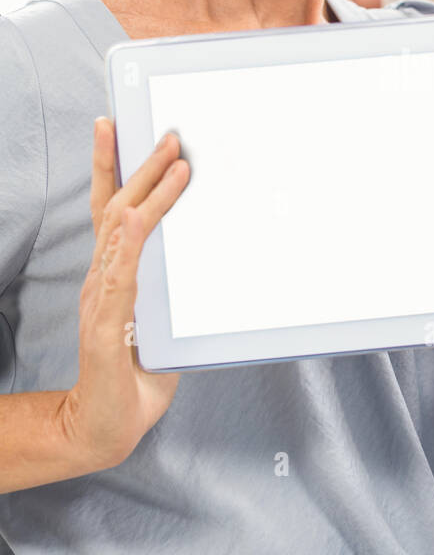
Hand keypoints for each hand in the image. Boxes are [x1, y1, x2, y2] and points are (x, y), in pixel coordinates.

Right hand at [61, 120, 189, 469]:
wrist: (103, 427)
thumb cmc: (133, 375)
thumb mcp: (162, 323)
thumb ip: (175, 293)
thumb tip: (210, 261)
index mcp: (113, 273)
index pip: (110, 209)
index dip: (111, 167)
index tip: (117, 127)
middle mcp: (103, 278)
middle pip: (116, 207)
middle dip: (140, 165)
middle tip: (166, 132)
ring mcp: (102, 299)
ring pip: (122, 232)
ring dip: (149, 193)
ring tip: (173, 162)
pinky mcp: (107, 326)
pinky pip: (119, 277)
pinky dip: (129, 244)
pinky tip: (140, 218)